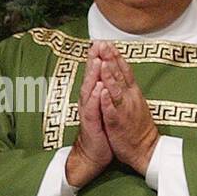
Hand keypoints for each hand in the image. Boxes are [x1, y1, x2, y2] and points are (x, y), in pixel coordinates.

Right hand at [66, 44, 114, 186]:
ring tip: (97, 61)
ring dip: (93, 76)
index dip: (98, 58)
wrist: (94, 154)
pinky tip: (98, 89)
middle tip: (97, 44)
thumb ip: (103, 92)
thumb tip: (106, 76)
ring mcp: (90, 113)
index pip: (96, 75)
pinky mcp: (92, 124)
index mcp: (94, 97)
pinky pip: (94, 110)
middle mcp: (89, 102)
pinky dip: (96, 99)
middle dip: (94, 61)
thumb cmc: (101, 129)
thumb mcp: (103, 107)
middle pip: (91, 78)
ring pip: (90, 91)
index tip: (102, 42)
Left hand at [96, 44, 159, 174]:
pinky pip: (112, 110)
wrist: (145, 149)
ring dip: (110, 76)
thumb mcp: (136, 103)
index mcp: (133, 93)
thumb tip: (122, 75)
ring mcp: (124, 109)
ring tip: (103, 62)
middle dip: (111, 59)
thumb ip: (128, 89)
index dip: (116, 57)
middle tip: (104, 45)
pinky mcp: (118, 122)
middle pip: (120, 75)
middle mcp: (130, 98)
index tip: (108, 43)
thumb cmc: (138, 127)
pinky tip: (103, 92)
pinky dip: (107, 100)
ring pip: (116, 89)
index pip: (124, 71)